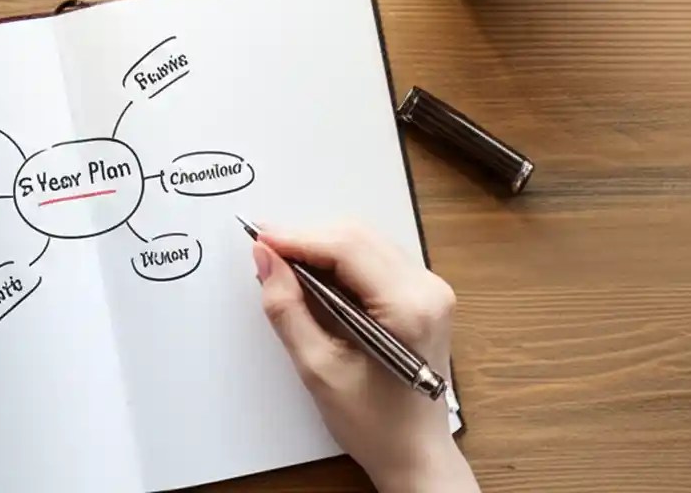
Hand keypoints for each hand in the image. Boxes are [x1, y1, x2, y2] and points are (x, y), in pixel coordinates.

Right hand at [251, 225, 478, 492]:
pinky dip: (339, 260)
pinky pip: (375, 258)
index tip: (259, 240)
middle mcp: (428, 288)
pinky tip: (313, 277)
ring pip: (365, 242)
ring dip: (321, 247)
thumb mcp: (318, 368)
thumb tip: (265, 259)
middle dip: (307, 239)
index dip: (297, 238)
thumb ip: (288, 309)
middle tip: (264, 253)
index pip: (347, 248)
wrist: (416, 453)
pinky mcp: (424, 294)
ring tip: (283, 266)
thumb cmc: (374, 423)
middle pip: (357, 237)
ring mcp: (431, 289)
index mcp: (409, 307)